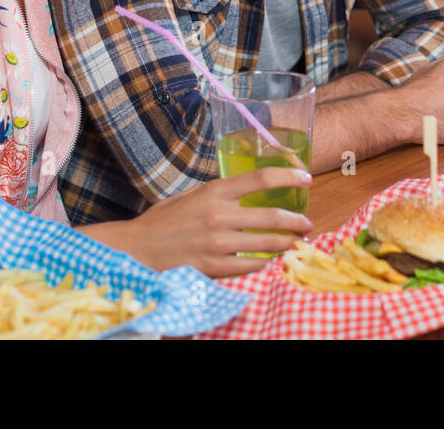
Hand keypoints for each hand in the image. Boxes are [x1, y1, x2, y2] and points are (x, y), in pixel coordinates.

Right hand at [79, 168, 313, 277]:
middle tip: (307, 223)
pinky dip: (267, 264)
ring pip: (267, 243)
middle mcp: (219, 215)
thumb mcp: (191, 197)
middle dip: (296, 220)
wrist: (136, 251)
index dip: (289, 176)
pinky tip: (275, 261)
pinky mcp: (214, 268)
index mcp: (214, 192)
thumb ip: (220, 194)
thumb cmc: (163, 222)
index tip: (305, 178)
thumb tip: (250, 190)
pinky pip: (252, 266)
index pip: (261, 178)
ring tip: (298, 243)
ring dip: (288, 243)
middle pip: (272, 215)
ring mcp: (217, 243)